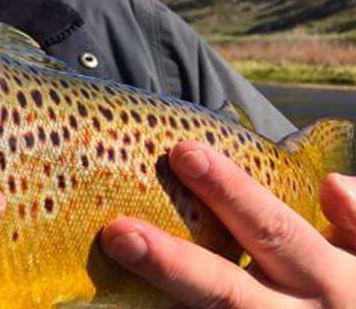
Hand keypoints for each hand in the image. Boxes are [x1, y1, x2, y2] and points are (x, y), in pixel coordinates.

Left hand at [101, 141, 355, 307]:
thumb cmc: (354, 287)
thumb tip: (332, 184)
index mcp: (329, 278)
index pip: (273, 229)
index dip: (231, 193)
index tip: (183, 152)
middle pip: (225, 291)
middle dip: (171, 264)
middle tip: (119, 231)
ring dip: (159, 295)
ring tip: (114, 261)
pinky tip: (119, 303)